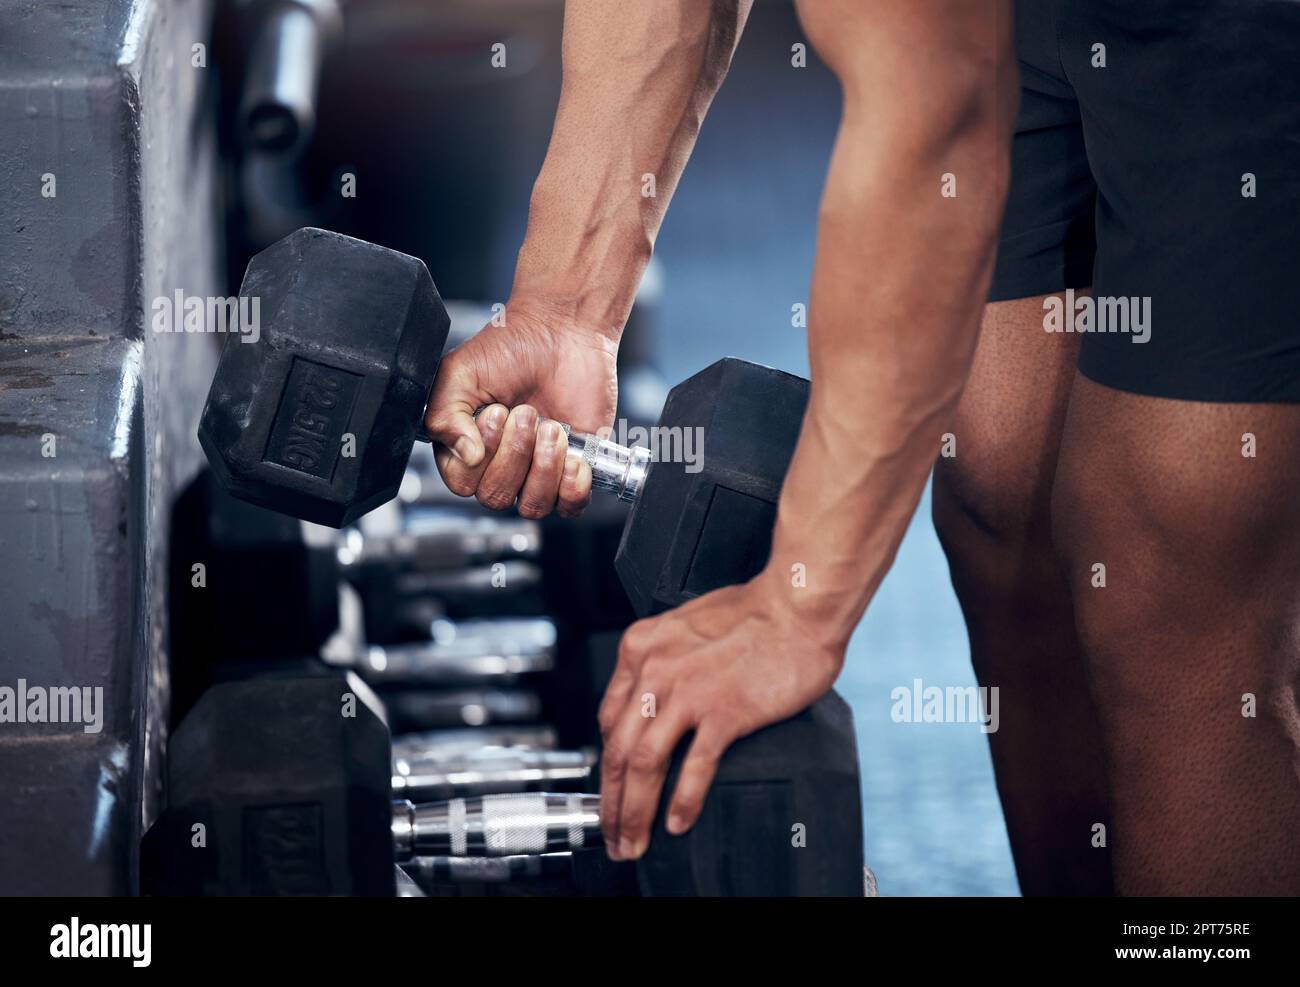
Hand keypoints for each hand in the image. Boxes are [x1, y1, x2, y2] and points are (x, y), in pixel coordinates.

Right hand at [424, 300, 618, 517]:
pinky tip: (573, 455)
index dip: (480, 456)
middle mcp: (500, 464)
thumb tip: (465, 454)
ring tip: (552, 426)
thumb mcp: (459, 373)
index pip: (462, 483)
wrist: (562, 331)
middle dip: (514, 453)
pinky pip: (570, 506)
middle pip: (496, 497)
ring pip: (532, 505)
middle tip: (526, 412)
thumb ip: (443, 415)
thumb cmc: (510, 348)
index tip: (495, 413)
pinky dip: (573, 486)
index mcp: (465, 446)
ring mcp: (537, 470)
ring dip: (544, 466)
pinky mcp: (574, 470)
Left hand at [596, 568, 844, 860]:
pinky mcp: (725, 710)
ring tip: (636, 841)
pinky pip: (694, 766)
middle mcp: (656, 669)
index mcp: (642, 648)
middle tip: (613, 834)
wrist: (796, 605)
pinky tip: (679, 821)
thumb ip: (663, 662)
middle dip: (611, 802)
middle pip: (618, 749)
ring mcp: (689, 691)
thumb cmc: (753, 613)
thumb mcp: (684, 627)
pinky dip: (683, 800)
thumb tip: (653, 703)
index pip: (609, 719)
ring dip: (635, 810)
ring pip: (645, 763)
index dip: (607, 764)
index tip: (611, 790)